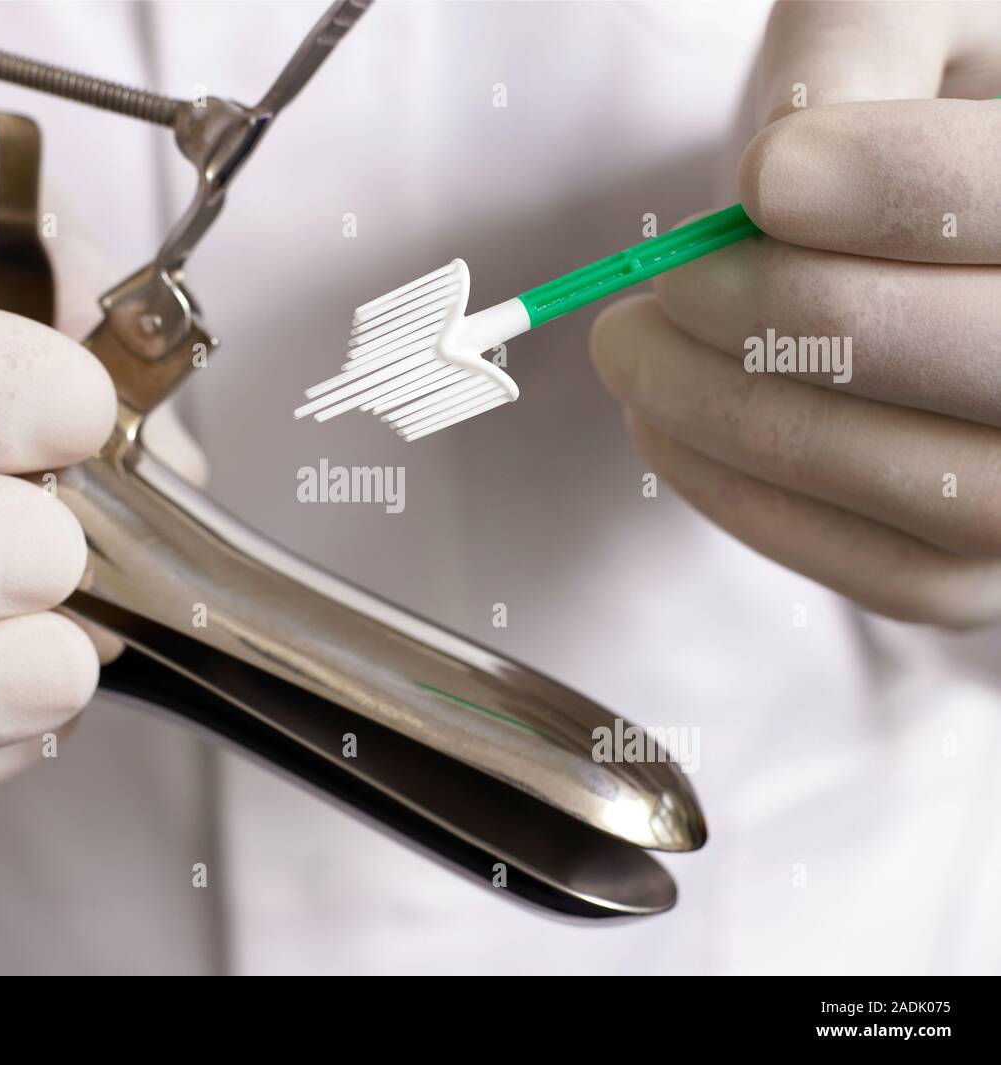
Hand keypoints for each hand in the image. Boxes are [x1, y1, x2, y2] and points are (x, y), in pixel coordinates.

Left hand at [589, 0, 1000, 626]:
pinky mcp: (986, 571)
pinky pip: (884, 573)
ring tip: (634, 355)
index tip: (760, 180)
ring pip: (930, 485)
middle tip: (661, 286)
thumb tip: (774, 188)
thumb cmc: (920, 109)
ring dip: (742, 421)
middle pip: (980, 357)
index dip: (884, 189)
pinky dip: (751, 505)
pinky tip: (668, 432)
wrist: (939, 229)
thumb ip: (855, 54)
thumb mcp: (912, 23)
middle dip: (786, 318)